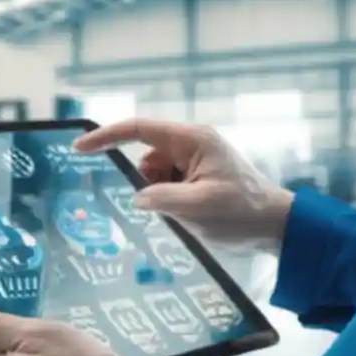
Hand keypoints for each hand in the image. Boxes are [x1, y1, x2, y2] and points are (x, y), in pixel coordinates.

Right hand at [75, 119, 294, 252]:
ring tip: (186, 214)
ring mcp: (195, 162)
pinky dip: (167, 200)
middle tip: (167, 207)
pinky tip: (187, 216)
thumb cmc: (242, 213)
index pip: (138, 128)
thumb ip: (160, 199)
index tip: (79, 149)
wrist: (277, 228)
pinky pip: (167, 186)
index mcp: (192, 140)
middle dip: (145, 183)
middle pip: (146, 156)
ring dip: (158, 195)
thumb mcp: (198, 208)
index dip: (106, 136)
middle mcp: (192, 144)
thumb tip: (136, 197)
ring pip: (154, 175)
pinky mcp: (198, 178)